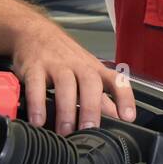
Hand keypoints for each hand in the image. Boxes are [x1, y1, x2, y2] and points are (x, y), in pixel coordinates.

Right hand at [11, 21, 134, 133]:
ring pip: (65, 84)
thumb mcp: (86, 73)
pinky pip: (36, 84)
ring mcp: (56, 64)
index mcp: (94, 69)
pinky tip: (38, 120)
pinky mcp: (34, 66)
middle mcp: (78, 65)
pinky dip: (37, 103)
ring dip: (66, 110)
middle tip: (88, 130)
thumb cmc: (64, 57)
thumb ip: (101, 97)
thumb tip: (118, 118)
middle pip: (90, 83)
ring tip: (65, 132)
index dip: (125, 97)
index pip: (116, 80)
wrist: (34, 31)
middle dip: (91, 108)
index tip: (128, 117)